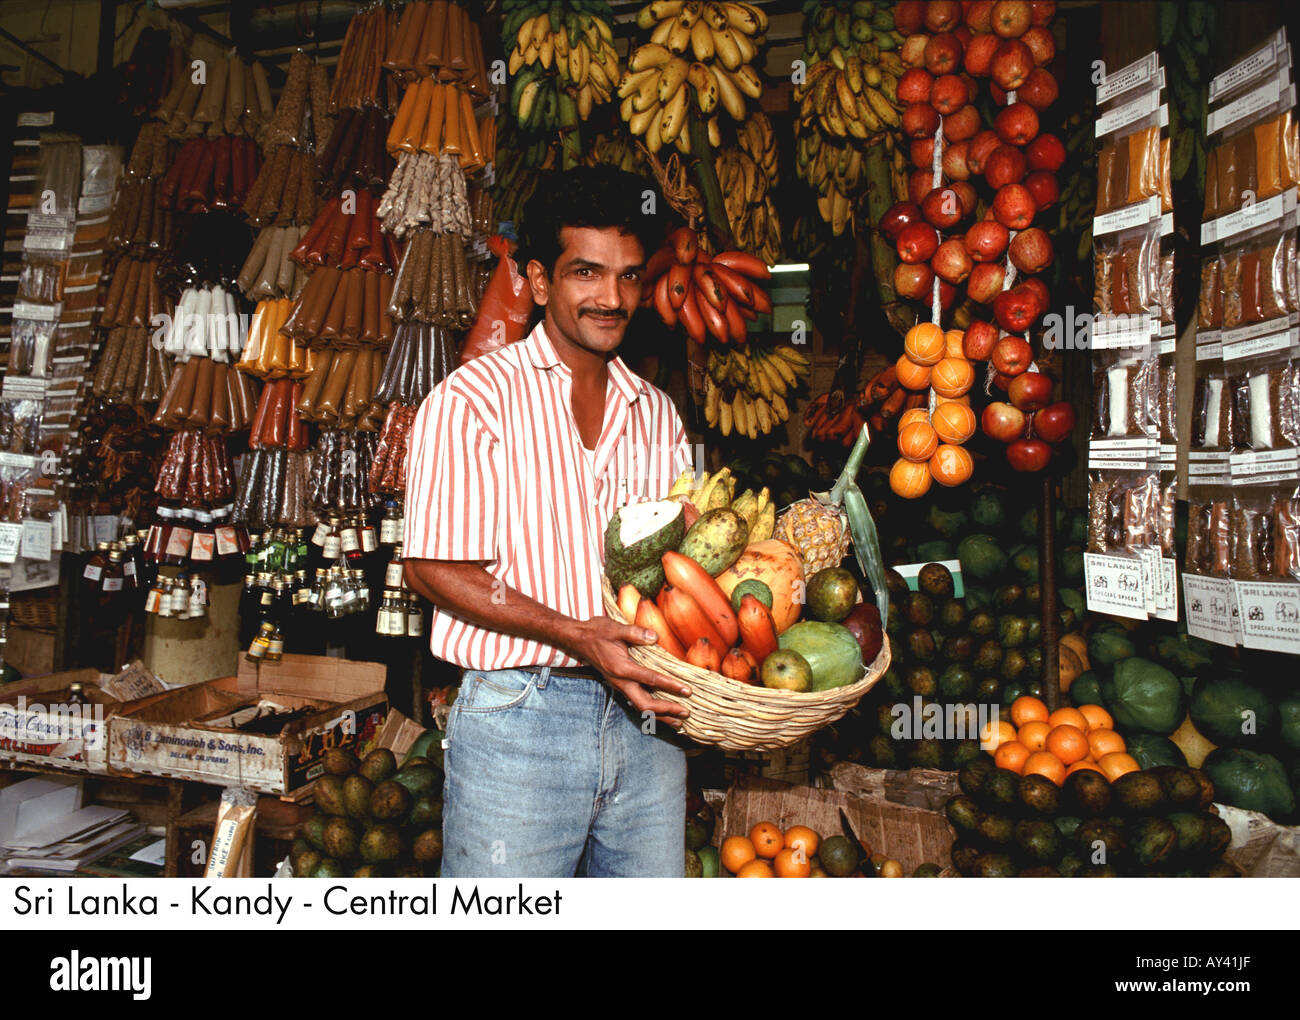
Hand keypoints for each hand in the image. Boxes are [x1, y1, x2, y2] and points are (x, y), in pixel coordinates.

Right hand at [573, 617, 691, 729]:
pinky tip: (664, 713)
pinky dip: (652, 711)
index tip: (687, 690)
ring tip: (679, 722)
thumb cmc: (598, 632)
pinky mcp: (621, 686)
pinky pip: (638, 703)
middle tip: (686, 713)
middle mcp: (620, 682)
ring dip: (660, 716)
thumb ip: (635, 632)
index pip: (650, 680)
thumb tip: (654, 637)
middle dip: (666, 711)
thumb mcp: (615, 628)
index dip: (670, 686)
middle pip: (645, 705)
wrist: (579, 640)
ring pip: (641, 708)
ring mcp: (620, 686)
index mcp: (621, 668)